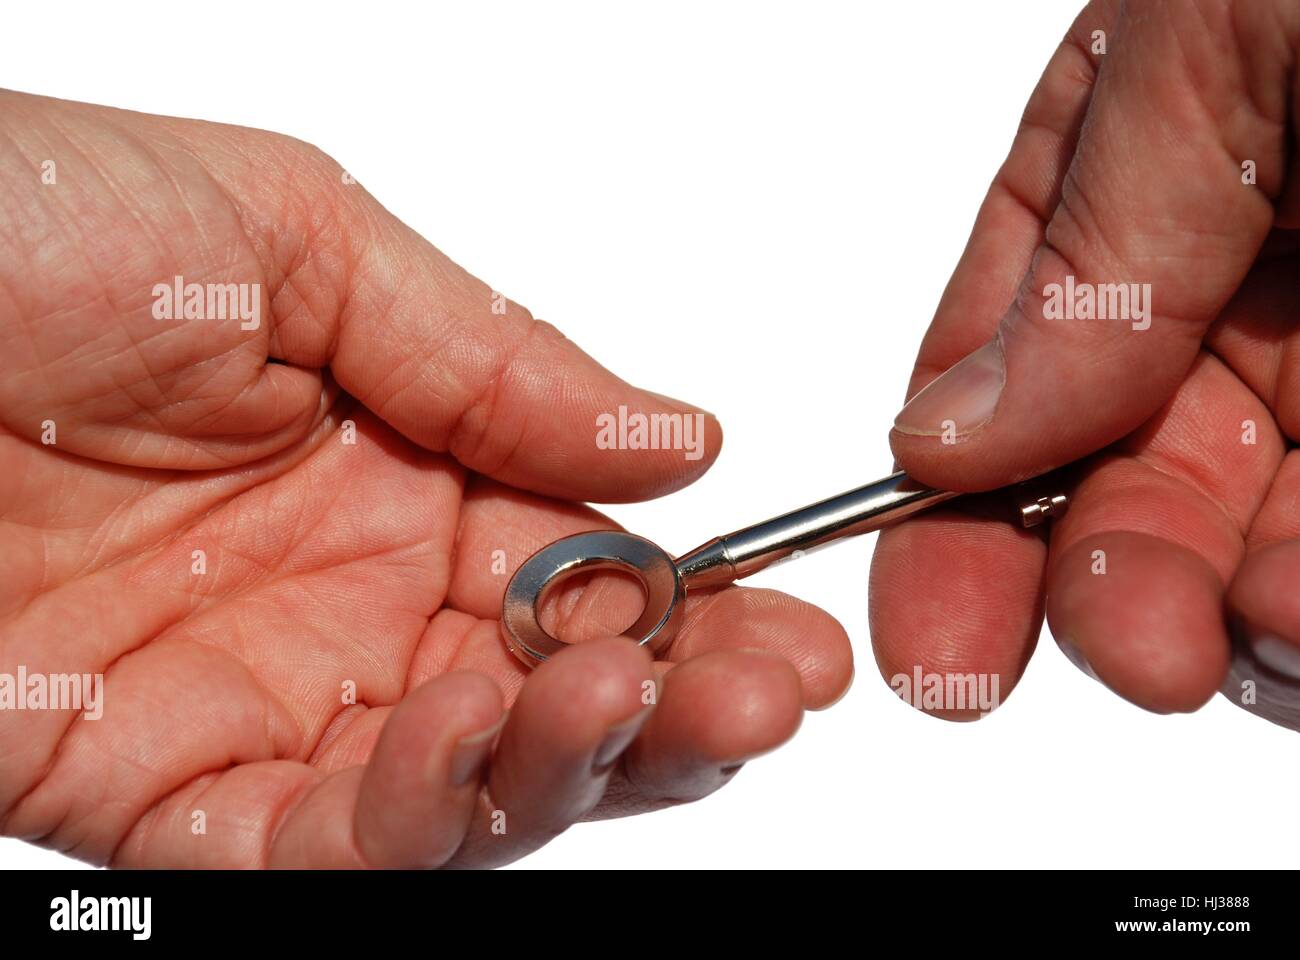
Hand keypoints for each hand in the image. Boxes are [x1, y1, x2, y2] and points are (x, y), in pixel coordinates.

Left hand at [0, 91, 851, 866]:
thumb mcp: (292, 237)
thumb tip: (678, 435)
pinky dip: (420, 817)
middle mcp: (348, 600)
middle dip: (678, 701)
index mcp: (394, 466)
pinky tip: (483, 740)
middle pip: (549, 693)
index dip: (694, 596)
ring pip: (463, 788)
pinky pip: (320, 847)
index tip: (787, 613)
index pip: (582, 559)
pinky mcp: (157, 797)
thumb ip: (494, 355)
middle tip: (777, 691)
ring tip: (649, 698)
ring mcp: (262, 705)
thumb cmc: (11, 225)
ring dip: (572, 762)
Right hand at [870, 0, 1299, 728]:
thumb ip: (1088, 244)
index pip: (1006, 374)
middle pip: (1136, 484)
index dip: (950, 518)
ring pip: (1270, 546)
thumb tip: (946, 431)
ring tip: (1273, 619)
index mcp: (1150, 180)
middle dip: (1109, 587)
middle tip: (1131, 647)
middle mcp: (1258, 286)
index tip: (939, 644)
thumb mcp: (1226, 31)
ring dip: (1252, 615)